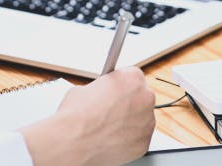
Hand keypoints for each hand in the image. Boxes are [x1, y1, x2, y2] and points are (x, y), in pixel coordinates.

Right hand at [19, 67, 155, 165]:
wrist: (74, 141)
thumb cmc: (78, 114)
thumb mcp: (86, 87)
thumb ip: (102, 89)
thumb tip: (101, 94)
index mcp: (132, 78)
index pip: (133, 78)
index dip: (121, 86)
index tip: (114, 92)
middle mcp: (145, 98)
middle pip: (141, 99)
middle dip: (128, 104)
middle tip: (111, 111)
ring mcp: (147, 122)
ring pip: (141, 120)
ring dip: (130, 123)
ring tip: (109, 128)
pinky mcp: (144, 143)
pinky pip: (138, 139)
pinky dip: (128, 140)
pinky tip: (112, 140)